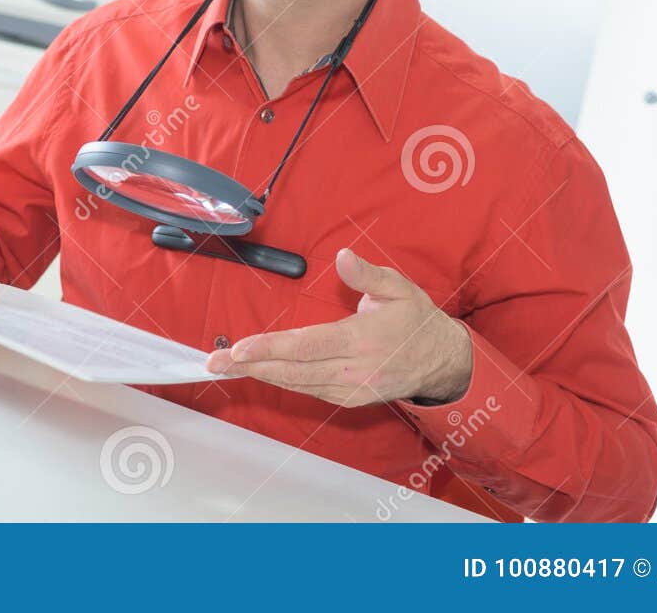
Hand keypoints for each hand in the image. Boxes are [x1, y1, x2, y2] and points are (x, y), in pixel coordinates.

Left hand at [205, 247, 472, 406]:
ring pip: (297, 384)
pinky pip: (309, 391)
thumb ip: (367, 274)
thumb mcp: (398, 287)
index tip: (238, 348)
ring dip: (260, 375)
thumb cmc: (415, 320)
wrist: (441, 362)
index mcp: (362, 340)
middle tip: (215, 362)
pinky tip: (260, 372)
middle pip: (293, 370)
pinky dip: (282, 382)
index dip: (270, 348)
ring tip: (226, 367)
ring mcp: (352, 391)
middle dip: (250, 366)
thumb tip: (343, 256)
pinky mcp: (350, 400)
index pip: (307, 346)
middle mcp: (354, 370)